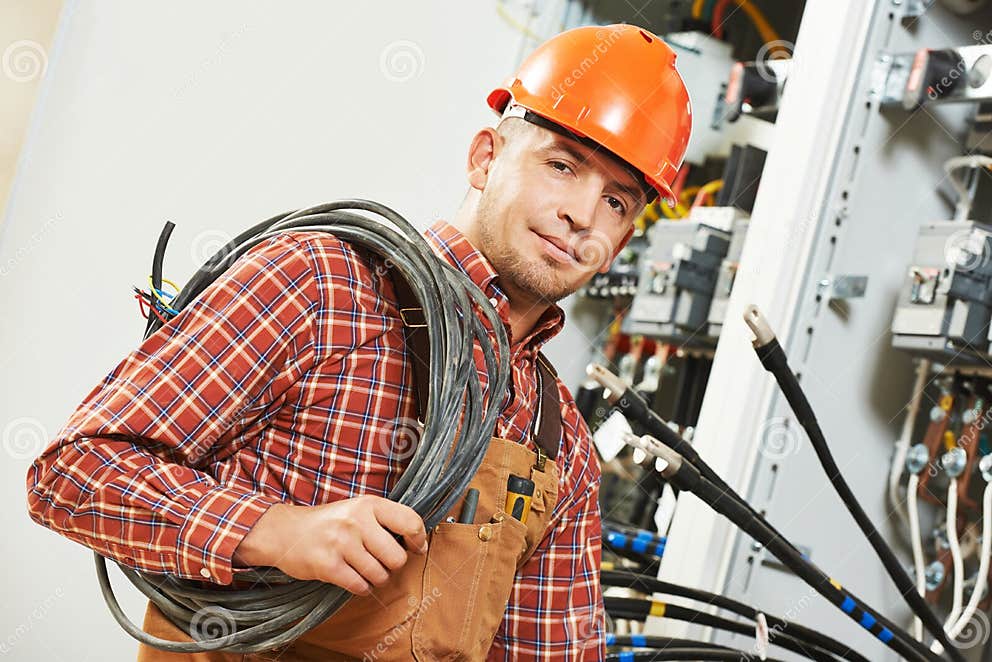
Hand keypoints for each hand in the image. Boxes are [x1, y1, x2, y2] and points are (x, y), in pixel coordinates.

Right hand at [232, 495, 427, 594]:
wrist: (285, 531)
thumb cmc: (330, 523)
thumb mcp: (358, 509)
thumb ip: (386, 520)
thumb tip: (420, 542)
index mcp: (369, 504)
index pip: (411, 522)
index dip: (419, 540)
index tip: (415, 548)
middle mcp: (357, 521)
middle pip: (397, 558)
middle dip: (391, 565)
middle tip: (380, 561)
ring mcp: (342, 543)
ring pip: (380, 576)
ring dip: (375, 578)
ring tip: (363, 568)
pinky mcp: (328, 566)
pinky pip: (360, 587)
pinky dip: (360, 587)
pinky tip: (351, 577)